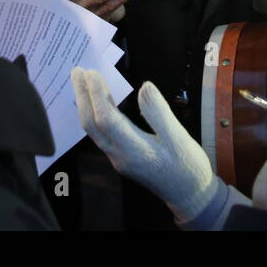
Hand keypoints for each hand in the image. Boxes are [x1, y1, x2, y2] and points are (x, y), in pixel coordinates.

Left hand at [72, 68, 216, 220]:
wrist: (190, 196)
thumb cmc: (188, 167)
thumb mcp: (179, 138)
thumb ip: (159, 113)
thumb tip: (144, 86)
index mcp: (133, 150)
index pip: (106, 119)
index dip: (96, 94)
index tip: (91, 72)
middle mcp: (119, 155)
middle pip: (91, 124)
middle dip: (82, 96)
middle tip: (77, 70)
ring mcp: (118, 158)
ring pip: (94, 130)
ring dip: (86, 104)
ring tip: (82, 82)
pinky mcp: (122, 158)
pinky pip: (101, 133)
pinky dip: (95, 113)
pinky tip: (98, 102)